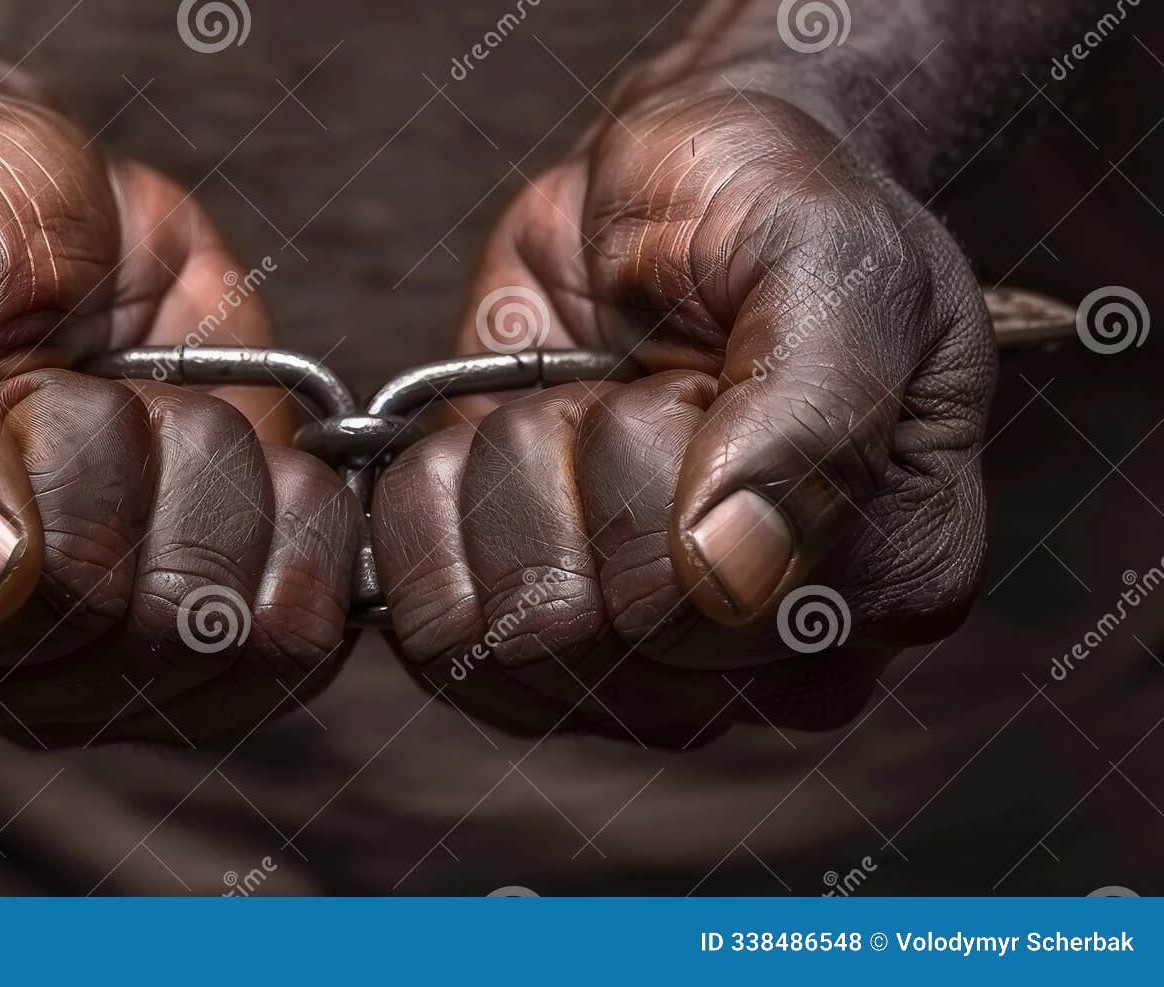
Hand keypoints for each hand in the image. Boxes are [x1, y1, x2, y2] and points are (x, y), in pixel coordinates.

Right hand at [0, 97, 357, 743]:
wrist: (40, 200)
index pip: (21, 600)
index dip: (57, 456)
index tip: (10, 378)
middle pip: (137, 624)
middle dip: (140, 455)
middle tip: (81, 385)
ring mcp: (94, 673)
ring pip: (227, 633)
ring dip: (219, 480)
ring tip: (148, 414)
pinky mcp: (209, 644)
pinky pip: (303, 637)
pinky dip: (299, 521)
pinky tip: (235, 459)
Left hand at [371, 86, 993, 739]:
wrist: (672, 178)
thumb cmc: (774, 208)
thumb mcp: (825, 261)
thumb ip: (806, 418)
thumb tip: (728, 581)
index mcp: (883, 588)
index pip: (705, 606)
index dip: (663, 459)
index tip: (706, 371)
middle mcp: (764, 658)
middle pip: (591, 628)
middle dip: (581, 458)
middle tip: (638, 378)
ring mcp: (636, 663)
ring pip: (498, 635)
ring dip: (507, 475)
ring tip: (578, 403)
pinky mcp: (524, 636)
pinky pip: (427, 623)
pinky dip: (432, 502)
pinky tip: (495, 439)